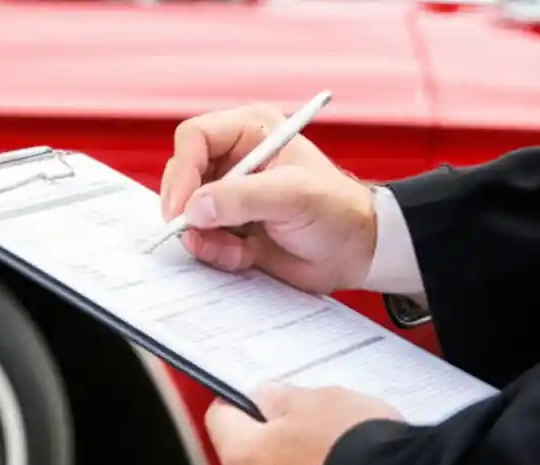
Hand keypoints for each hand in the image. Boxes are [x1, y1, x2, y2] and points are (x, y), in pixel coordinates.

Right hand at [161, 104, 379, 293]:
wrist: (357, 253)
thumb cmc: (338, 211)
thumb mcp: (293, 196)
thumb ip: (241, 198)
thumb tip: (195, 208)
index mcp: (250, 132)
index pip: (194, 138)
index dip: (182, 171)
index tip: (183, 206)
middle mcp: (234, 161)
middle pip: (182, 176)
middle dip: (187, 208)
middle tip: (195, 232)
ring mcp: (228, 197)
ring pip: (187, 213)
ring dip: (203, 236)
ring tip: (235, 247)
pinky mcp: (228, 228)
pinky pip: (201, 240)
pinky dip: (216, 252)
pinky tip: (244, 255)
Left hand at [204, 383, 401, 464]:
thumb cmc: (354, 454)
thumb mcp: (320, 402)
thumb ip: (284, 398)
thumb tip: (266, 397)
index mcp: (243, 456)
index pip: (220, 420)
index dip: (238, 403)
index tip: (256, 396)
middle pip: (251, 461)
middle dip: (276, 444)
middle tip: (313, 429)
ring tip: (343, 464)